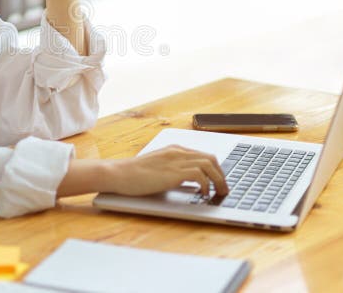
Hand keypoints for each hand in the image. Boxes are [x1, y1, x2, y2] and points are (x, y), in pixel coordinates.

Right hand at [107, 145, 228, 196]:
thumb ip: (173, 172)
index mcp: (173, 150)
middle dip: (222, 175)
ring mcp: (175, 161)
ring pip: (209, 165)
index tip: (219, 182)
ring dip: (219, 180)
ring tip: (219, 192)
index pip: (203, 155)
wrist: (118, 174)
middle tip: (224, 189)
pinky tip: (203, 194)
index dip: (216, 170)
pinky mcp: (172, 172)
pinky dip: (206, 184)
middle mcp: (177, 152)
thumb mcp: (157, 169)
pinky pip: (199, 175)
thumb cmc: (134, 175)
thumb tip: (191, 184)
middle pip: (210, 158)